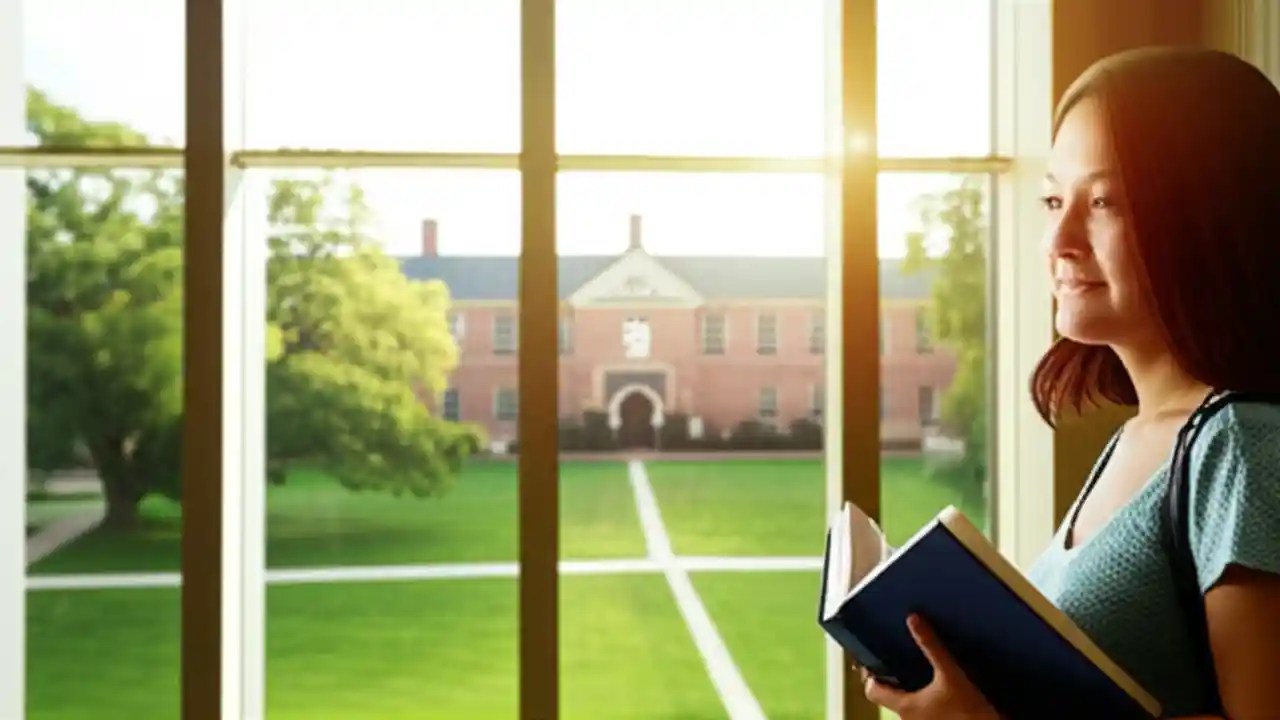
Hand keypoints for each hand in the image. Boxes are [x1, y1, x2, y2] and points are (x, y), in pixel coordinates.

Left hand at [860, 614, 998, 719]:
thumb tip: (913, 619)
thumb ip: (932, 647)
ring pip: (908, 704)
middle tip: (898, 658)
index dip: (870, 675)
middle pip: (889, 696)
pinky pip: (924, 711)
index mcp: (905, 706)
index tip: (874, 659)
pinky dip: (926, 698)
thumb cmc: (969, 711)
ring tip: (919, 668)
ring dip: (910, 688)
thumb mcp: (951, 674)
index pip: (872, 690)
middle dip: (893, 679)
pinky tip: (939, 686)